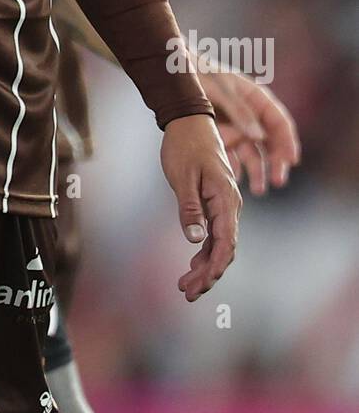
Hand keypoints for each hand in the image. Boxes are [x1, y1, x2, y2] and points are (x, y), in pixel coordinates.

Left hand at [160, 114, 241, 302]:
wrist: (188, 120)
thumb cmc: (184, 145)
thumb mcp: (182, 176)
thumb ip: (189, 208)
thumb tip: (195, 239)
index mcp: (226, 198)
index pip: (225, 243)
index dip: (214, 268)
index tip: (200, 285)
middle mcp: (230, 204)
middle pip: (224, 249)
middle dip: (208, 274)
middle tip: (187, 292)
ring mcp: (224, 204)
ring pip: (219, 243)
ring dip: (205, 267)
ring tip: (186, 286)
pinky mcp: (214, 202)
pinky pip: (214, 233)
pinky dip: (204, 251)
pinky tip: (193, 265)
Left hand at [199, 66, 301, 194]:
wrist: (173, 74)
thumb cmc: (198, 74)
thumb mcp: (220, 89)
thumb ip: (239, 112)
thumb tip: (260, 136)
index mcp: (255, 97)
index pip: (279, 121)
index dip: (287, 141)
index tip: (291, 160)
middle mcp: (249, 114)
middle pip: (270, 141)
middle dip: (276, 162)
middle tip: (277, 181)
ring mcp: (236, 126)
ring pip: (253, 152)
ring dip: (257, 171)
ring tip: (258, 190)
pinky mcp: (221, 135)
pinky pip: (232, 155)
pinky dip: (235, 167)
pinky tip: (234, 179)